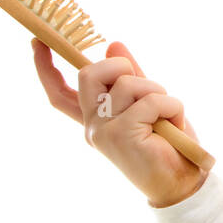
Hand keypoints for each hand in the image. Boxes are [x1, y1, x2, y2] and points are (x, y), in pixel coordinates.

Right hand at [32, 37, 207, 206]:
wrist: (183, 182)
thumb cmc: (169, 144)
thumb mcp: (150, 104)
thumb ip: (131, 77)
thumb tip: (114, 45)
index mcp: (95, 119)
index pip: (59, 92)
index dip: (46, 66)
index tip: (38, 40)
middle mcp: (92, 125)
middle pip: (88, 74)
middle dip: (120, 67)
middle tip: (145, 86)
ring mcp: (102, 131)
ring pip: (128, 83)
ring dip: (158, 92)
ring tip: (168, 115)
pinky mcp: (120, 134)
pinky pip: (150, 101)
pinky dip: (171, 106)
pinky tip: (173, 125)